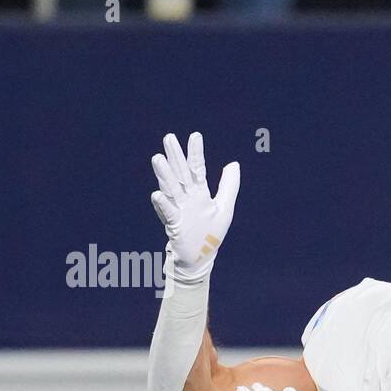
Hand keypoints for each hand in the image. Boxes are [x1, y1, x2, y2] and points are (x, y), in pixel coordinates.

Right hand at [150, 132, 239, 280]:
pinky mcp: (174, 224)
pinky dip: (162, 204)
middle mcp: (187, 197)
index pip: (197, 168)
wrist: (201, 255)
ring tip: (158, 158)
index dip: (196, 152)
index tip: (195, 135)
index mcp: (199, 192)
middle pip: (180, 173)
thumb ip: (229, 186)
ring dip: (164, 174)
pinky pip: (167, 212)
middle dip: (175, 156)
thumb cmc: (211, 231)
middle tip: (169, 137)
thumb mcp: (224, 206)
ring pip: (171, 188)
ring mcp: (179, 209)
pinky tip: (157, 195)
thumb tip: (233, 163)